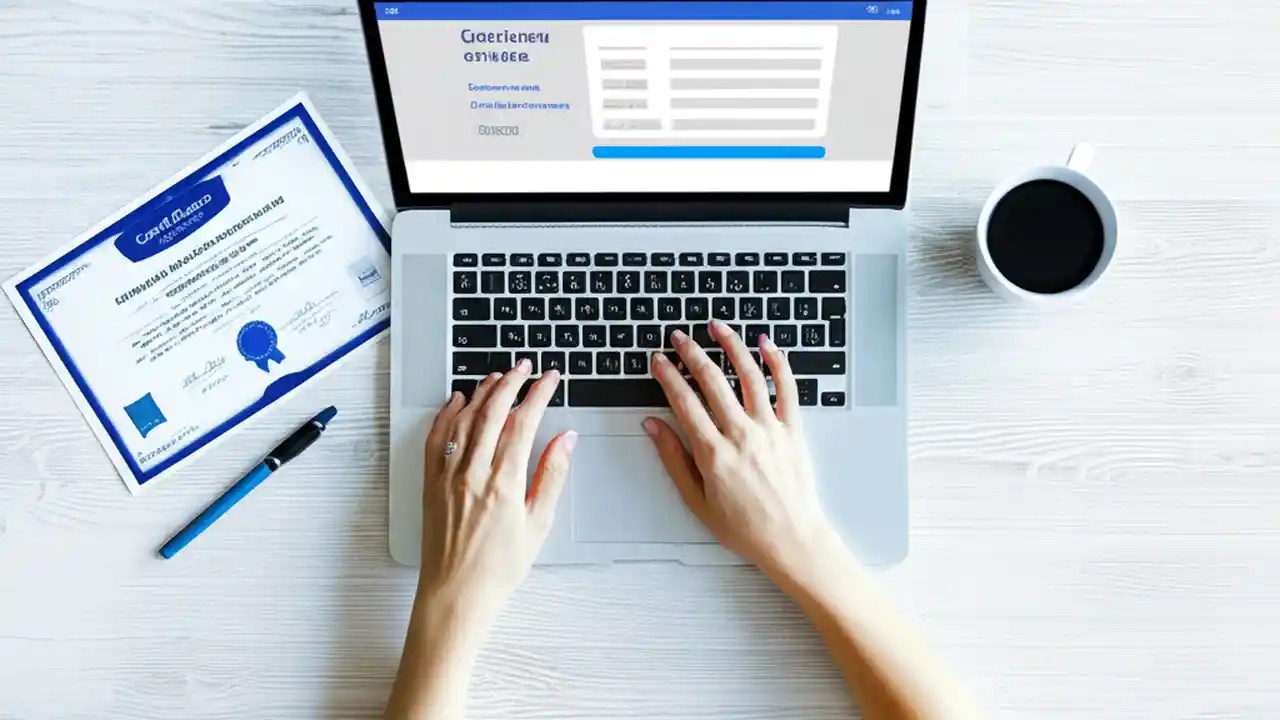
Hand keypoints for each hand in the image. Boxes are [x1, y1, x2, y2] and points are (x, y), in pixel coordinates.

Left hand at [419, 362, 576, 618]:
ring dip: (481, 392)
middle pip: (492, 411)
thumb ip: (551, 476)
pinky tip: (456, 401)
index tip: (550, 379)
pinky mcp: (431, 483)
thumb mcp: (539, 524)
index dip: (539, 394)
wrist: (457, 594)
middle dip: (511, 382)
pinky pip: (436, 438)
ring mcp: (448, 476)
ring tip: (497, 377)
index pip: (524, 422)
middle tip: (525, 368)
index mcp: (504, 483)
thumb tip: (566, 440)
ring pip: (464, 418)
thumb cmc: (499, 568)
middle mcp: (473, 473)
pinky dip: (446, 414)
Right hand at [644, 321, 840, 581]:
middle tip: (679, 338)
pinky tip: (766, 344)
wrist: (792, 539)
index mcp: (714, 454)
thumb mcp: (697, 500)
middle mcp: (742, 435)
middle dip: (691, 354)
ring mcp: (770, 429)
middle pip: (712, 381)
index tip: (659, 361)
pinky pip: (786, 388)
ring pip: (749, 375)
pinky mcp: (793, 429)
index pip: (684, 402)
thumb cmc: (746, 527)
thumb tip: (654, 427)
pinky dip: (777, 362)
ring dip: (731, 346)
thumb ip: (674, 459)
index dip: (668, 376)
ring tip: (717, 327)